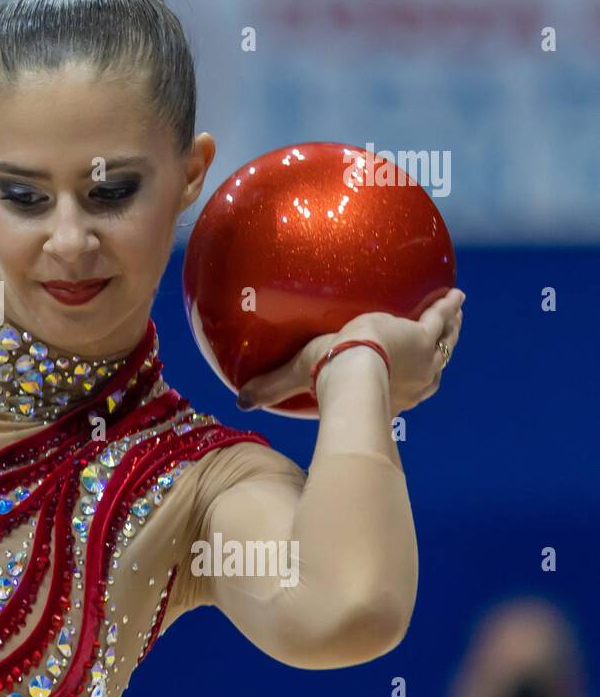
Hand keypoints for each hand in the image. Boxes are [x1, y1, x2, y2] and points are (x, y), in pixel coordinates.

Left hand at [236, 287, 465, 417]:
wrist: (356, 377)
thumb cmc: (329, 383)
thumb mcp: (299, 377)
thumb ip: (271, 387)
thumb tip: (241, 403)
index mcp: (395, 392)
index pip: (408, 383)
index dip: (413, 375)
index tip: (416, 367)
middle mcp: (416, 381)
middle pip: (434, 362)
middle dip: (440, 348)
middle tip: (444, 335)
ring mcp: (424, 359)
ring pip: (444, 341)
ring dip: (450, 327)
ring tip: (455, 308)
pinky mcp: (423, 336)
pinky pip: (440, 317)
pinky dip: (448, 307)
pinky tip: (454, 293)